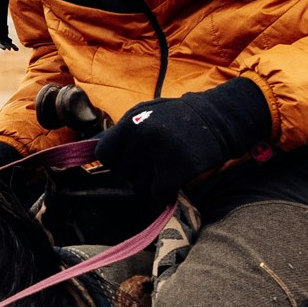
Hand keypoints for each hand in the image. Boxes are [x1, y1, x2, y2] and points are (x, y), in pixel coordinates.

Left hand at [80, 79, 272, 207]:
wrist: (217, 119)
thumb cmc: (177, 118)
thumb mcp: (145, 112)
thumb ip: (121, 131)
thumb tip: (90, 149)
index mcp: (131, 122)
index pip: (104, 154)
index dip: (116, 159)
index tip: (132, 157)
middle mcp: (142, 137)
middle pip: (124, 173)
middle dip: (137, 171)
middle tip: (157, 158)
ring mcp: (159, 154)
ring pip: (140, 186)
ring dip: (153, 181)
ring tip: (168, 164)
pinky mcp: (176, 170)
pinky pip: (158, 194)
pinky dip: (166, 192)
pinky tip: (175, 178)